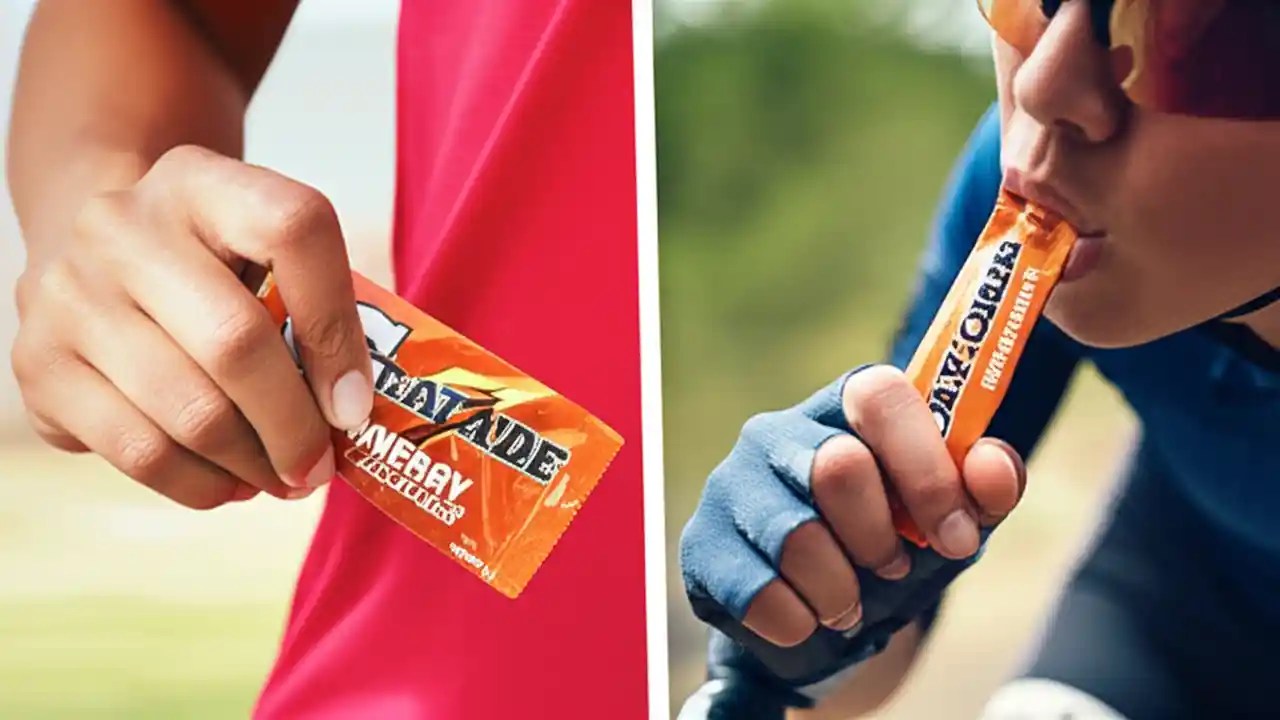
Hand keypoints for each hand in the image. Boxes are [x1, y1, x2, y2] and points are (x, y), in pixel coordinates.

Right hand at [11, 145, 372, 508]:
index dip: (337, 326)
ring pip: (191, 412)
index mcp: (201, 183)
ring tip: (284, 479)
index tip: (355, 401)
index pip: (295, 229)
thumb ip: (316, 306)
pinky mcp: (40, 365)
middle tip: (322, 466)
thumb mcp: (259, 251)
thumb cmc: (209, 268)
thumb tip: (355, 414)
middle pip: (236, 343)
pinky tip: (229, 483)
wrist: (92, 257)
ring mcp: (71, 295)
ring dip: (254, 465)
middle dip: (296, 426)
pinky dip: (200, 484)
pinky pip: (140, 452)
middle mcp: (123, 228)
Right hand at [680, 364, 1024, 648]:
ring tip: (849, 605)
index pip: (879, 396)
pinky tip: (805, 619)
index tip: (956, 536)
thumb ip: (985, 488)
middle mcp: (776, 431)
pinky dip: (800, 622)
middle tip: (892, 569)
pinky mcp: (701, 543)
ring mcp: (730, 484)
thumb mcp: (948, 519)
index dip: (926, 468)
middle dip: (880, 538)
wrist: (816, 619)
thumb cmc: (887, 548)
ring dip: (842, 591)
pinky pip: (758, 590)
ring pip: (797, 537)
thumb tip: (991, 468)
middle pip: (837, 466)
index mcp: (841, 406)